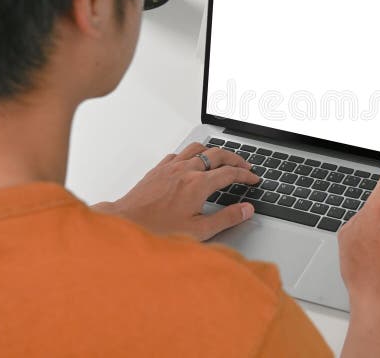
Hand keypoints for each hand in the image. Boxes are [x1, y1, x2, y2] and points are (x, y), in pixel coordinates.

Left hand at [93, 142, 258, 239]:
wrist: (125, 223)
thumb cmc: (157, 229)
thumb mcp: (199, 230)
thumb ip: (226, 218)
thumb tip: (246, 210)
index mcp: (199, 185)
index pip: (230, 173)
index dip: (246, 174)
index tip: (253, 178)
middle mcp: (186, 171)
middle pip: (218, 154)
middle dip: (235, 158)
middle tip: (244, 166)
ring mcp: (171, 167)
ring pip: (198, 148)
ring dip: (214, 151)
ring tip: (222, 159)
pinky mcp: (158, 169)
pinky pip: (179, 153)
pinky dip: (191, 155)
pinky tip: (191, 163)